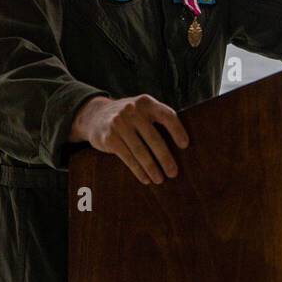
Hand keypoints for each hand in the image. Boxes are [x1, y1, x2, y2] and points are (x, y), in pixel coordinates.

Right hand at [69, 94, 187, 184]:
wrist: (96, 116)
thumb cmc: (130, 117)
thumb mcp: (142, 110)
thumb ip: (158, 119)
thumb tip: (183, 145)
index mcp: (146, 102)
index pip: (167, 116)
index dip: (177, 131)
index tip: (185, 146)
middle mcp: (133, 110)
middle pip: (154, 138)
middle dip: (165, 158)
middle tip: (174, 173)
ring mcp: (119, 123)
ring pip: (140, 151)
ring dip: (152, 168)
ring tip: (160, 180)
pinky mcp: (109, 138)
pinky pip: (128, 157)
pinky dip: (138, 170)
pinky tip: (146, 179)